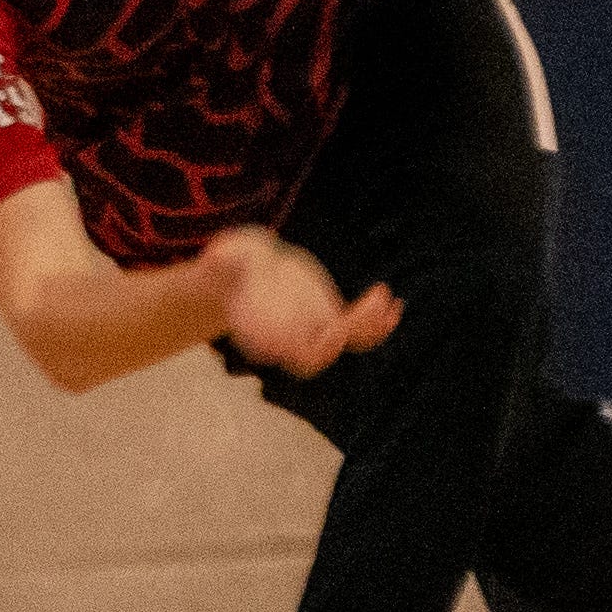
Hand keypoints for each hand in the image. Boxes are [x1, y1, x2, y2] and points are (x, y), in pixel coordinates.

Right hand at [204, 227, 398, 375]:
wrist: (249, 271)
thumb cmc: (235, 263)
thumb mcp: (228, 256)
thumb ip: (226, 258)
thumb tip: (216, 256)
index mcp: (263, 334)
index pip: (285, 350)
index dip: (301, 346)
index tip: (313, 329)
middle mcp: (292, 340)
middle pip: (318, 355)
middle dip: (335, 341)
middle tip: (344, 322)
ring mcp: (316, 331)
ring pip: (347, 342)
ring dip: (371, 330)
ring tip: (388, 305)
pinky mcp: (333, 319)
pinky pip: (361, 330)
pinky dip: (379, 322)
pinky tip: (395, 304)